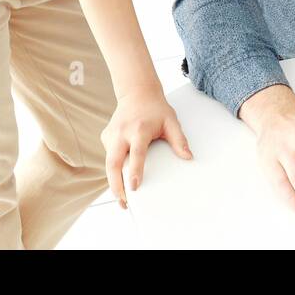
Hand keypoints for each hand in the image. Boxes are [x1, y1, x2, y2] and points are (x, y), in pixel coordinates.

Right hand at [101, 80, 190, 208]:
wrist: (137, 92)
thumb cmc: (155, 109)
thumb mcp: (171, 121)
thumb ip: (179, 140)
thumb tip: (188, 157)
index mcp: (139, 129)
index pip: (136, 153)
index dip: (134, 170)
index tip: (133, 187)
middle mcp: (122, 132)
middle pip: (113, 163)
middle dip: (115, 185)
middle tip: (123, 202)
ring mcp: (111, 134)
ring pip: (108, 162)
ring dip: (113, 181)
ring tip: (122, 197)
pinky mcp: (106, 137)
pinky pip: (109, 156)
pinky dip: (113, 169)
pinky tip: (120, 179)